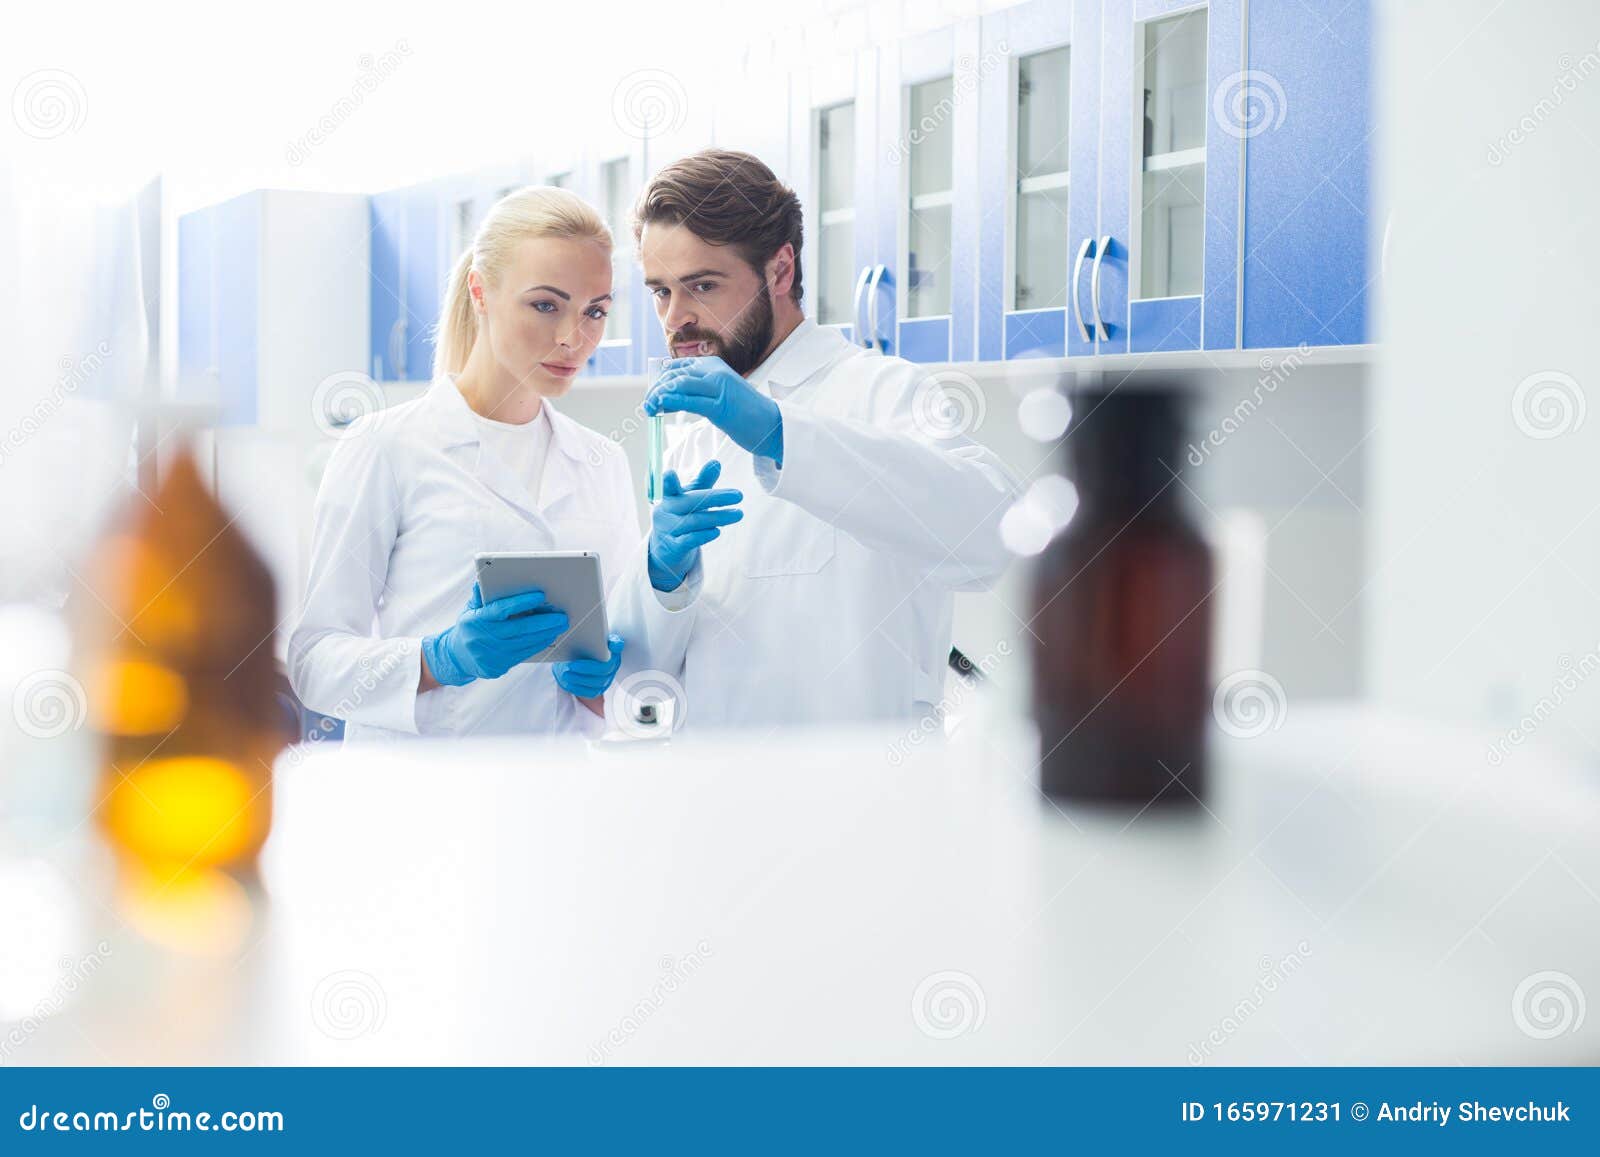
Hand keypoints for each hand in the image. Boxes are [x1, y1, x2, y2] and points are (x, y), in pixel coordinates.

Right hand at [422, 583, 569, 686]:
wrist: (456, 657)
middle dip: (544, 622)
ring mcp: (491, 655)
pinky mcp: (498, 667)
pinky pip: (523, 655)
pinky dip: (538, 645)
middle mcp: (484, 638)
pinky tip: (548, 637)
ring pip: (525, 643)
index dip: (522, 602)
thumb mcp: (470, 610)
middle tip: (562, 616)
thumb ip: (480, 596)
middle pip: (520, 629)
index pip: (502, 609)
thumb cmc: (468, 627)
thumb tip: (484, 580)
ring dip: (546, 634)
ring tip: (560, 625)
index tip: (541, 595)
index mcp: (477, 620)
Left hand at [552, 634, 624, 699]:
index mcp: (611, 649)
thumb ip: (589, 635)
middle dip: (587, 668)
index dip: (616, 645)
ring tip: (566, 674)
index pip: (617, 645)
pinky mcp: (598, 689)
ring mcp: (607, 678)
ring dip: (579, 679)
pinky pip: (590, 692)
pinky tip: (568, 682)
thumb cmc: (581, 649)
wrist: (575, 663)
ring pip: (597, 682)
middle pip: (604, 669)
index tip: (611, 645)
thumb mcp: (585, 640)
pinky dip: (578, 688)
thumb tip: (586, 631)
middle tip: (571, 665)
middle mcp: (612, 664)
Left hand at [644, 355, 783, 464]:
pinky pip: (688, 401)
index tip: (653, 395)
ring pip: (678, 385)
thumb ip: (698, 390)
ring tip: (649, 409)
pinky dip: (669, 402)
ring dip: (658, 396)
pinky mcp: (719, 406)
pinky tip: (659, 407)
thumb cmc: (745, 413)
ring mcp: (718, 387)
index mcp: (714, 366)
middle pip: (674, 374)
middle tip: (647, 405)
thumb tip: (669, 395)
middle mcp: (715, 371)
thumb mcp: (719, 394)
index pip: (678, 367)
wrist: (773, 425)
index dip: (660, 380)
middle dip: (656, 388)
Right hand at [648, 459, 743, 592]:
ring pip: (693, 521)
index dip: (668, 482)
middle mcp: (665, 512)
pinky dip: (703, 535)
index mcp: (668, 496)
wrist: (665, 548)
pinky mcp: (674, 547)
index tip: (670, 473)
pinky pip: (689, 541)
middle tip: (739, 495)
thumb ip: (703, 481)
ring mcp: (668, 530)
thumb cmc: (680, 515)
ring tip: (738, 514)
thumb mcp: (690, 497)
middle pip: (690, 502)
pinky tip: (717, 531)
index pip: (668, 487)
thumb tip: (716, 462)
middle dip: (715, 498)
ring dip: (718, 517)